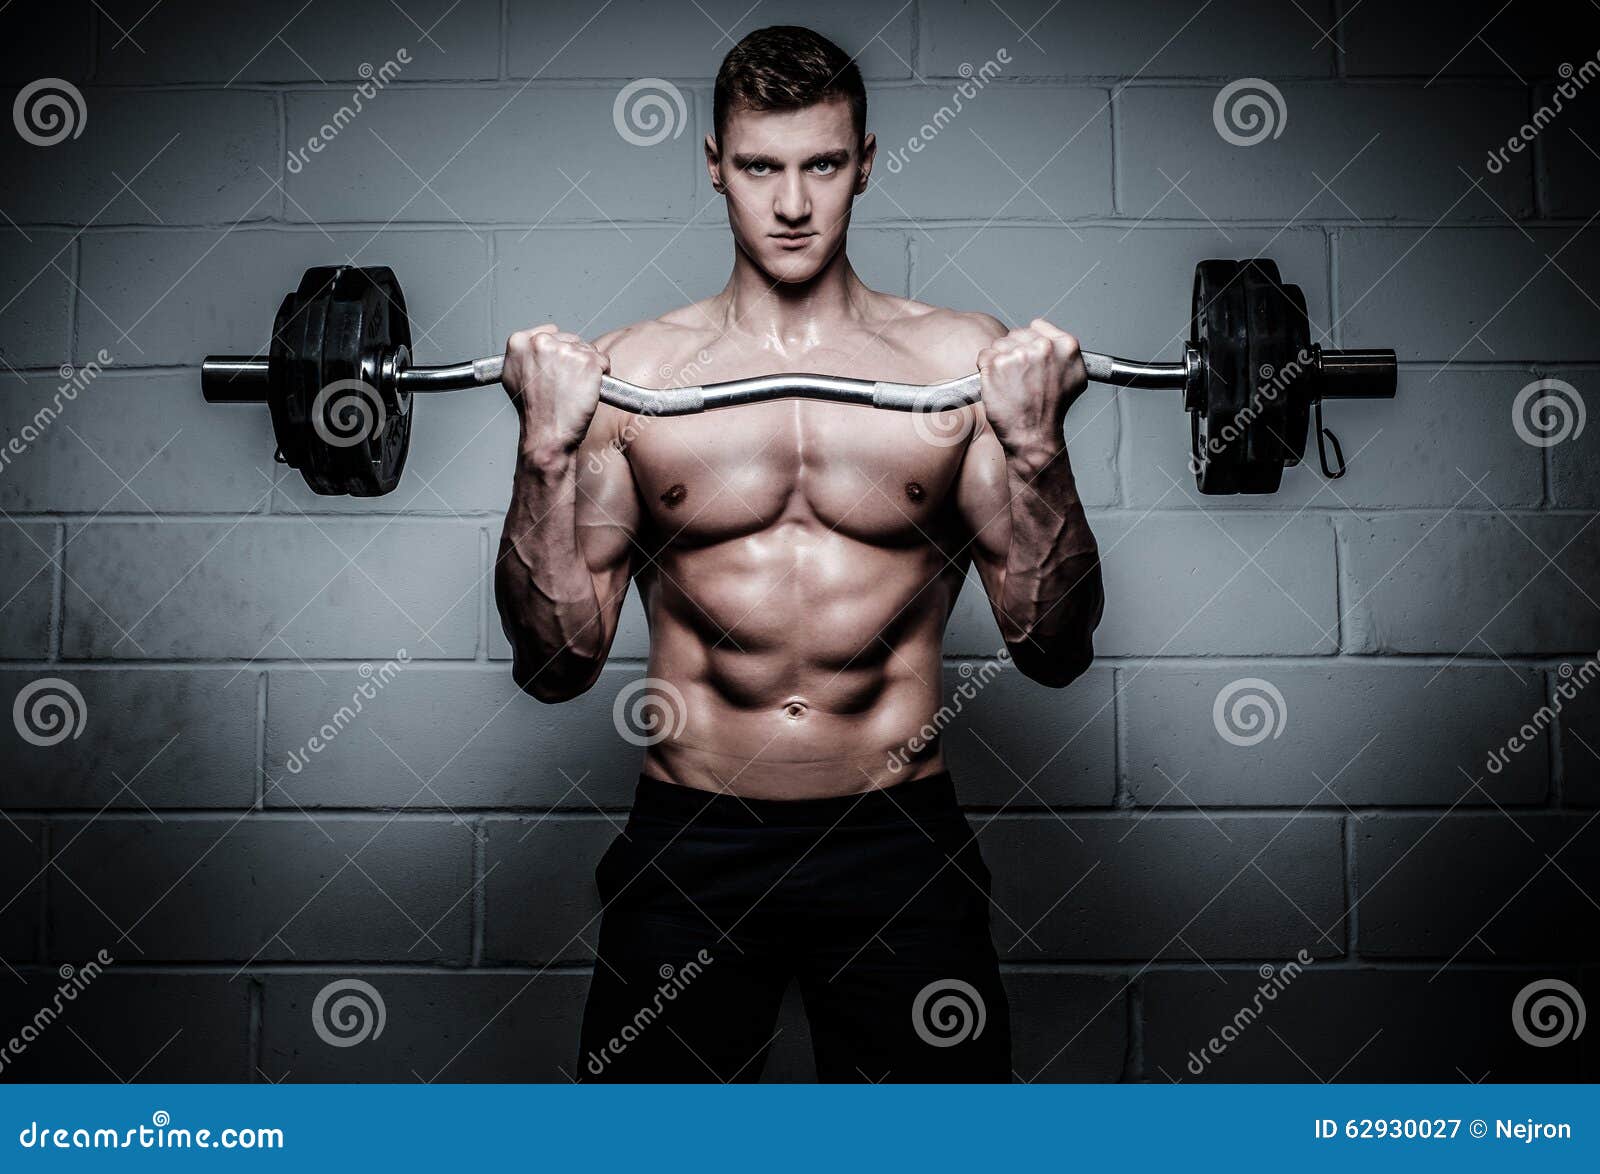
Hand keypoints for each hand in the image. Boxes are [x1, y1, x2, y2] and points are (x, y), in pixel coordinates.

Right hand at [501, 325, 609, 460]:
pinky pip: (603, 360)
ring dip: (587, 367)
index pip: (549, 333)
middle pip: (570, 340)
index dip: (557, 352)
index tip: (557, 367)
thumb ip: (523, 354)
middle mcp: (541, 342)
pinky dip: (602, 374)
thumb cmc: (533, 412)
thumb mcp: (512, 376)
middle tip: (566, 383)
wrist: (547, 434)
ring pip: (588, 349)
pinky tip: (588, 389)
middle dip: (573, 359)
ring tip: (575, 389)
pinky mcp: (587, 362)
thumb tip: (534, 341)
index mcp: (520, 342)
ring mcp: (566, 350)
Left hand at [975, 318, 1087, 461]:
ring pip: (998, 345)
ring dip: (999, 361)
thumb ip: (1065, 353)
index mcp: (1065, 345)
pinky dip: (985, 369)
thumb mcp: (1075, 377)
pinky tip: (997, 384)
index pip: (1036, 327)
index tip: (1027, 357)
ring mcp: (1018, 354)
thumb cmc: (1051, 411)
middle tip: (1018, 376)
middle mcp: (1043, 346)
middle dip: (1013, 352)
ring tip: (1009, 383)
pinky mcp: (996, 364)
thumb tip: (1052, 339)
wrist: (1033, 435)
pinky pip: (983, 356)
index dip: (1029, 343)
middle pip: (1015, 335)